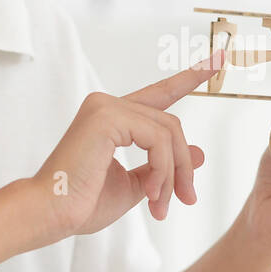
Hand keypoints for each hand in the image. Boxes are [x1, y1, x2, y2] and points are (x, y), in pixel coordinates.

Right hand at [31, 53, 222, 238]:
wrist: (50, 214)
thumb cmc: (82, 203)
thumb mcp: (136, 186)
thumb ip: (163, 167)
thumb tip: (200, 153)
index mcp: (112, 118)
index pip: (161, 93)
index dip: (191, 77)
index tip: (219, 57)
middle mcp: (107, 104)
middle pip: (172, 125)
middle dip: (184, 165)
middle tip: (187, 200)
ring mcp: (106, 106)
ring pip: (169, 133)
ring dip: (173, 174)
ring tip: (161, 205)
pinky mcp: (107, 116)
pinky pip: (158, 140)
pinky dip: (163, 170)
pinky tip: (152, 193)